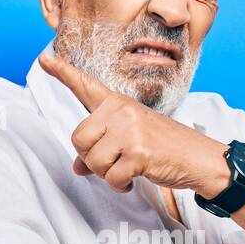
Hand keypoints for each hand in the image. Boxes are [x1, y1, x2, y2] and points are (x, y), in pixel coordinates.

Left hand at [38, 50, 229, 195]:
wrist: (200, 159)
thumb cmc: (166, 148)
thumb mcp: (132, 142)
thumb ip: (102, 148)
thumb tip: (77, 167)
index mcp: (118, 104)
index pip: (86, 86)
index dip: (63, 73)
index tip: (44, 58)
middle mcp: (121, 111)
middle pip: (78, 139)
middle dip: (91, 159)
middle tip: (113, 163)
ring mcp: (130, 130)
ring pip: (93, 161)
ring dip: (107, 175)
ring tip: (127, 171)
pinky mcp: (138, 152)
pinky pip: (111, 178)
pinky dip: (120, 186)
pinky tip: (134, 180)